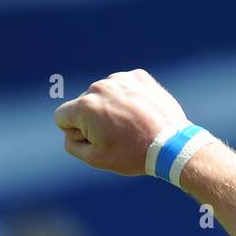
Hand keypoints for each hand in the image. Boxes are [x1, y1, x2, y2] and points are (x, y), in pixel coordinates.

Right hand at [54, 69, 191, 175]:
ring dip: (113, 107)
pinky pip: (124, 86)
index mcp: (84, 106)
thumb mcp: (96, 159)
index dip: (75, 132)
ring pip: (105, 94)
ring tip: (133, 124)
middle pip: (85, 104)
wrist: (173, 145)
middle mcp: (99, 87)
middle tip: (120, 135)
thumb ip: (72, 145)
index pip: (62, 116)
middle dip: (95, 119)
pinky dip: (130, 98)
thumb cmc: (133, 154)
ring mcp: (120, 79)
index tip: (97, 140)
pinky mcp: (139, 76)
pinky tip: (141, 112)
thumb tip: (69, 132)